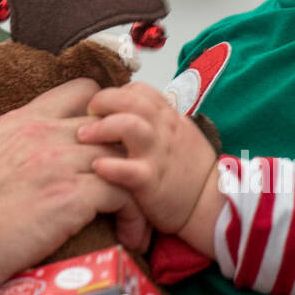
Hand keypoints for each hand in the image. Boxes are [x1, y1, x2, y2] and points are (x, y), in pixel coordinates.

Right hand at [0, 78, 143, 294]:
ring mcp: (57, 162)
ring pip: (125, 158)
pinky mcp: (70, 197)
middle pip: (112, 125)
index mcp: (17, 121)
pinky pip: (125, 194)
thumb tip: (14, 170)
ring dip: (139, 189)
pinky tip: (129, 236)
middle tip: (136, 183)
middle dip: (130, 154)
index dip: (105, 114)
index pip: (81, 92)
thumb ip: (5, 154)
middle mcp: (41, 133)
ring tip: (137, 218)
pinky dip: (134, 216)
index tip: (112, 143)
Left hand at [77, 81, 218, 238]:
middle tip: (88, 114)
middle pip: (129, 99)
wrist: (212, 204)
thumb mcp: (180, 134)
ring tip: (83, 135)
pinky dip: (108, 166)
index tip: (103, 107)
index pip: (139, 90)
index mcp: (169, 117)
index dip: (117, 93)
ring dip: (101, 127)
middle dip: (103, 101)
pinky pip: (127, 169)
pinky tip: (96, 166)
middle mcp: (163, 130)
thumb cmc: (190, 170)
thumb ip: (157, 120)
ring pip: (128, 125)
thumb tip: (129, 109)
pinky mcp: (151, 182)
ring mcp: (157, 154)